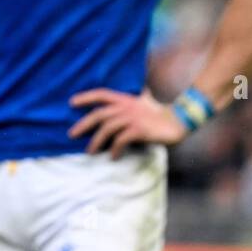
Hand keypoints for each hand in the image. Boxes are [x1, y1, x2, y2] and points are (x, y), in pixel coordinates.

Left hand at [69, 88, 187, 157]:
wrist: (180, 120)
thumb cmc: (159, 113)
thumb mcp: (143, 102)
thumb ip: (130, 102)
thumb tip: (121, 106)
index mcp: (125, 99)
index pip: (101, 94)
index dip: (86, 97)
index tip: (71, 103)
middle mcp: (126, 107)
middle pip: (98, 114)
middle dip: (83, 124)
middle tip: (71, 135)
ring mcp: (132, 118)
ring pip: (107, 128)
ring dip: (96, 141)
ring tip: (90, 152)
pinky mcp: (139, 130)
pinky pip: (121, 140)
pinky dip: (115, 148)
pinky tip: (112, 156)